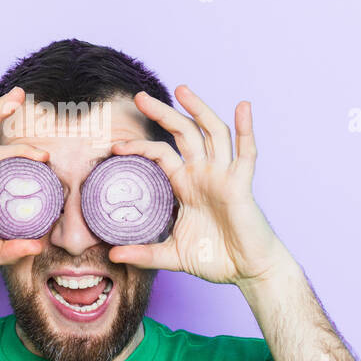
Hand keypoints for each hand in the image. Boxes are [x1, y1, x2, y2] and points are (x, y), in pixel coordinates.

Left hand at [106, 87, 285, 285]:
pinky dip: (246, 128)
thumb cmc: (215, 259)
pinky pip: (246, 152)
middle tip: (140, 97)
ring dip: (199, 109)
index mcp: (186, 185)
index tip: (115, 147)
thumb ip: (144, 254)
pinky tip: (242, 106)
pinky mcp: (242, 183)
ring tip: (182, 89)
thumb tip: (112, 255)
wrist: (248, 271)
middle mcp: (204, 173)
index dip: (140, 147)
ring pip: (212, 132)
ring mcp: (224, 175)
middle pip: (183, 133)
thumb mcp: (172, 255)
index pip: (161, 154)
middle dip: (163, 113)